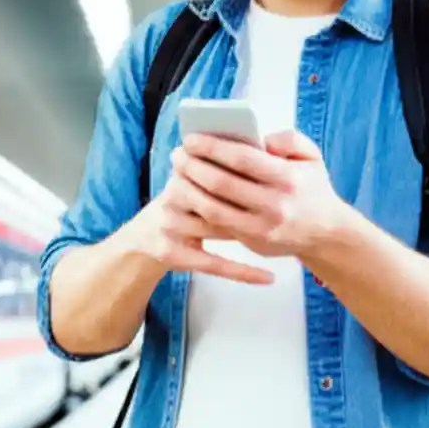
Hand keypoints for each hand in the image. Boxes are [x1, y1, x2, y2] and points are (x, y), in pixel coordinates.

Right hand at [122, 167, 276, 284]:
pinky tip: (268, 277)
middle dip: (253, 204)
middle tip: (287, 211)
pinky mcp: (174, 254)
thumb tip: (257, 150)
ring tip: (283, 236)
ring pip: (219, 230)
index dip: (249, 176)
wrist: (141, 239)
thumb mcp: (188, 182)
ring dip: (251, 234)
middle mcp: (173, 200)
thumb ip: (215, 166)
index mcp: (181, 176)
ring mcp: (171, 228)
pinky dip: (243, 272)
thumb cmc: (179, 207)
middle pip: (221, 199)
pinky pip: (214, 264)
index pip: (219, 171)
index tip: (280, 182)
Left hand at [170, 130, 350, 258]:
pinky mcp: (252, 242)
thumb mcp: (311, 157)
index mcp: (288, 178)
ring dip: (189, 189)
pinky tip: (187, 194)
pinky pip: (217, 225)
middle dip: (193, 166)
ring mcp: (261, 227)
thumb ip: (289, 139)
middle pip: (221, 183)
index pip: (242, 159)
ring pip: (213, 208)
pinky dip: (198, 209)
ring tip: (178, 173)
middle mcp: (274, 205)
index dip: (212, 148)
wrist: (327, 234)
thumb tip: (260, 137)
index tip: (191, 138)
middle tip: (177, 154)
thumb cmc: (311, 188)